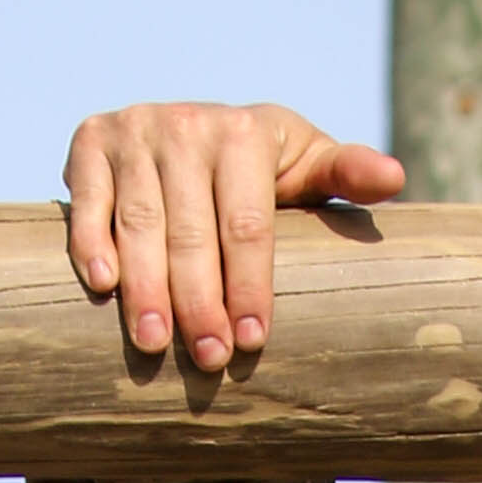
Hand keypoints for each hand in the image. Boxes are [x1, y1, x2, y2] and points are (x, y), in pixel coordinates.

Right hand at [63, 97, 405, 370]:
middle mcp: (186, 124)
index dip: (251, 284)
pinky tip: (103, 286)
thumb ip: (345, 175)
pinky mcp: (90, 140)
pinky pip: (87, 200)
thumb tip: (394, 179)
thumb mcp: (305, 166)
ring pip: (141, 224)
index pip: (248, 224)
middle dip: (201, 300)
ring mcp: (134, 130)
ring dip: (146, 288)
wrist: (187, 130)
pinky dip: (91, 242)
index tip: (254, 341)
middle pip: (193, 231)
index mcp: (244, 132)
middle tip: (210, 359)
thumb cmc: (260, 169)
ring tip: (154, 344)